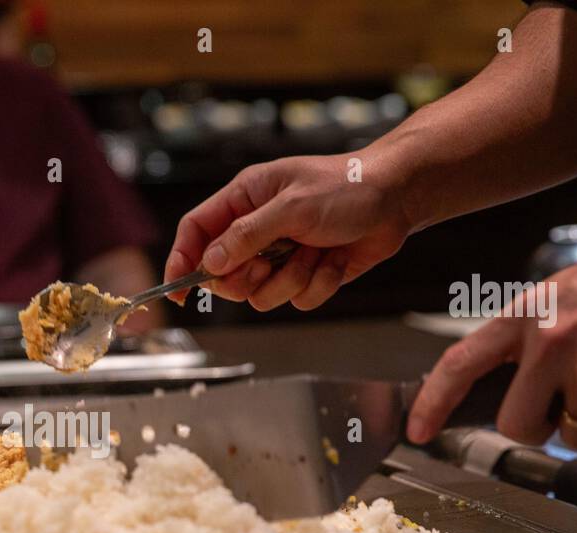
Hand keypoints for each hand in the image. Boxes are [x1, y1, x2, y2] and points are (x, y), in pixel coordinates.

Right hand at [163, 154, 411, 310]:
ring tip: (314, 254)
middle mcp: (257, 229)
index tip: (179, 290)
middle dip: (248, 278)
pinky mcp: (305, 274)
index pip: (196, 232)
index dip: (181, 261)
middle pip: (224, 275)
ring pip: (260, 294)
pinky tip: (334, 260)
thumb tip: (210, 263)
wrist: (397, 199)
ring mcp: (281, 254)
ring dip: (290, 280)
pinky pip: (295, 300)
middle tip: (269, 264)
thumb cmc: (347, 188)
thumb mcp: (291, 206)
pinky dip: (318, 284)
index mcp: (244, 200)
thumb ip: (246, 235)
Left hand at [408, 222, 576, 447]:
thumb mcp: (553, 299)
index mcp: (523, 317)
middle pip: (514, 424)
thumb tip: (491, 386)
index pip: (460, 363)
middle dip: (533, 427)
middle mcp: (549, 344)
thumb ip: (520, 340)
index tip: (417, 431)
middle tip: (555, 408)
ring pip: (569, 433)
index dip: (432, 402)